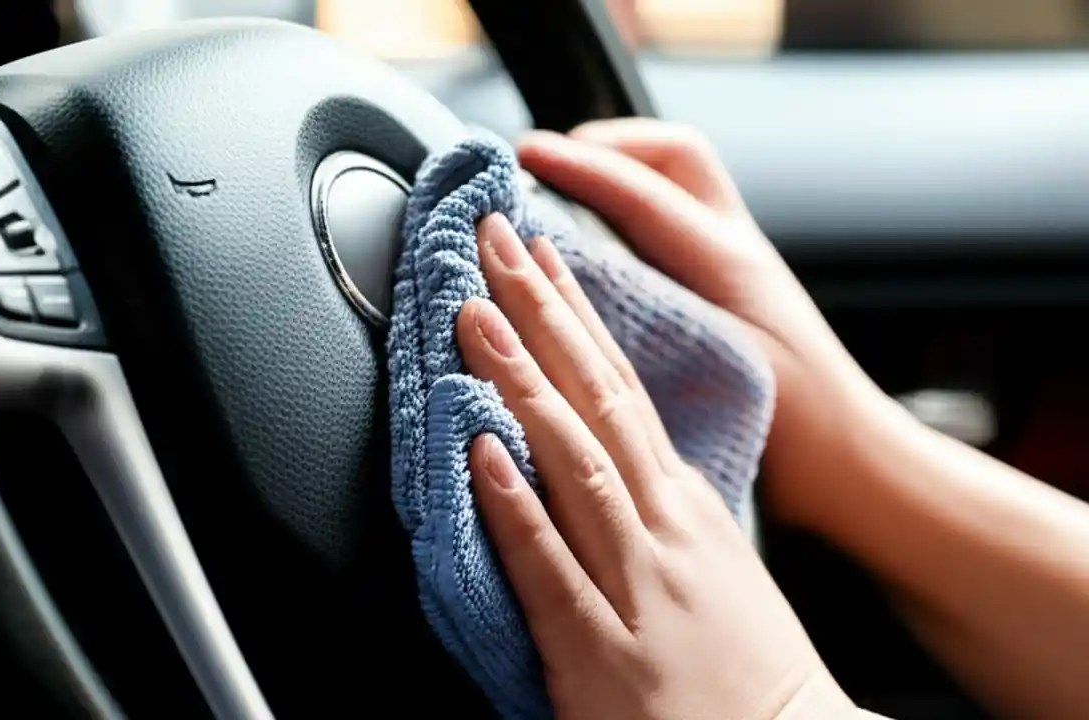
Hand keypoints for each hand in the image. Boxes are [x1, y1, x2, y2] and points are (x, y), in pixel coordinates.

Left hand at [459, 215, 855, 718]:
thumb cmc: (745, 664)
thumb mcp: (709, 560)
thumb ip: (658, 505)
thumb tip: (612, 454)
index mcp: (681, 505)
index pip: (621, 389)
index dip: (575, 316)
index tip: (541, 253)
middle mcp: (662, 528)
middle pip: (595, 399)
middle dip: (541, 312)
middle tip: (495, 238)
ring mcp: (634, 584)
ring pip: (573, 463)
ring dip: (521, 384)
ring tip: (476, 316)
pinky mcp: (600, 652)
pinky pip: (548, 567)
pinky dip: (514, 505)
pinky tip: (480, 451)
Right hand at [516, 120, 889, 532]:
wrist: (854, 466)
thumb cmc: (798, 432)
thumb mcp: (716, 371)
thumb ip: (648, 320)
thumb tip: (570, 279)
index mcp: (728, 264)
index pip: (642, 193)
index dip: (577, 169)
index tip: (522, 156)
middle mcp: (736, 250)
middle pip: (674, 156)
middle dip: (609, 146)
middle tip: (548, 164)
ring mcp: (736, 267)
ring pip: (676, 187)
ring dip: (621, 177)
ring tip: (561, 194)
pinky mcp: (731, 293)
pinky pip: (674, 227)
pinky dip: (630, 218)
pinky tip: (596, 255)